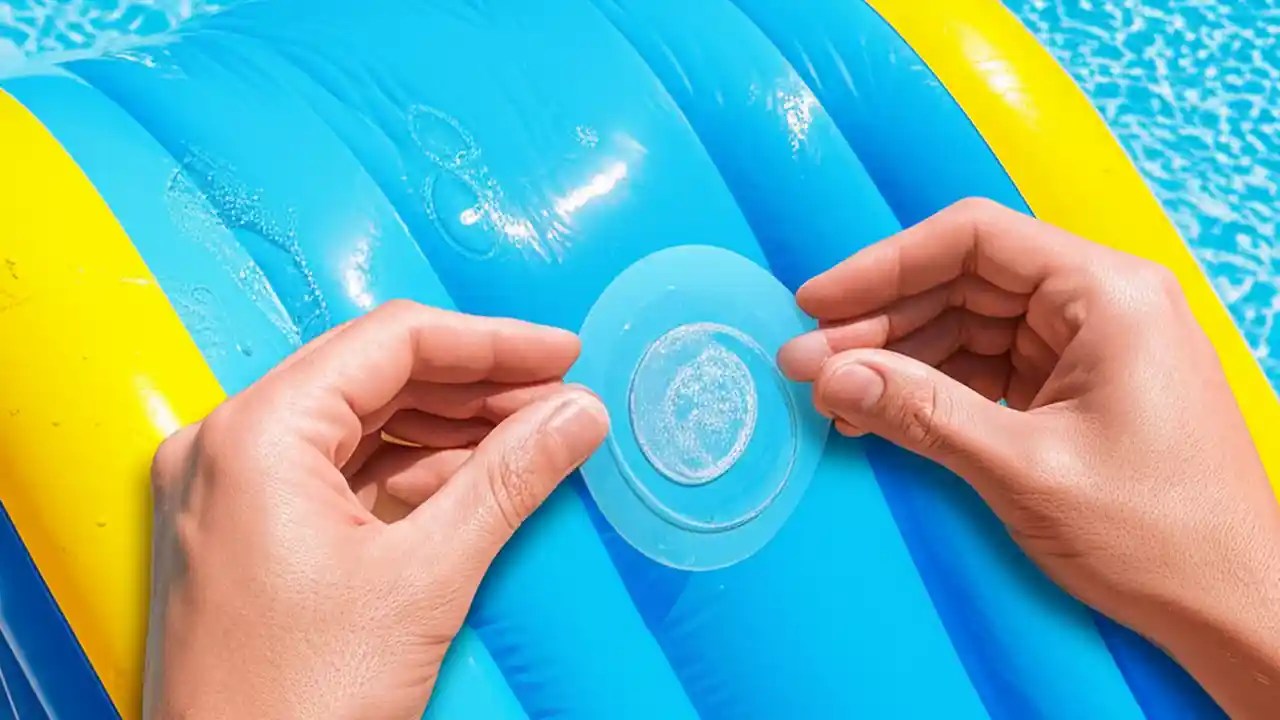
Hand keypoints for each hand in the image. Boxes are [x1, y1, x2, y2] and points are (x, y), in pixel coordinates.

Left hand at [144, 300, 607, 719]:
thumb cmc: (297, 705)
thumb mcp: (425, 579)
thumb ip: (509, 479)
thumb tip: (576, 415)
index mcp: (254, 435)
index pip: (389, 343)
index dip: (490, 342)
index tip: (561, 353)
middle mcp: (228, 448)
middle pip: (375, 379)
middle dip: (476, 387)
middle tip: (559, 399)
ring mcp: (232, 493)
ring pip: (361, 427)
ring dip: (450, 431)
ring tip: (534, 439)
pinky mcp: (248, 536)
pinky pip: (341, 477)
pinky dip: (412, 476)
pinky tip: (479, 481)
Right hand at [778, 199, 1279, 716]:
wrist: (1235, 607)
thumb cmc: (1158, 535)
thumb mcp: (1024, 469)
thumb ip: (922, 412)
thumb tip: (831, 375)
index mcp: (1107, 294)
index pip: (974, 240)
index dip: (884, 264)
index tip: (817, 301)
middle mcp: (1101, 304)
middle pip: (965, 282)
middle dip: (881, 321)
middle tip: (807, 361)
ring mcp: (1090, 347)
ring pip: (970, 325)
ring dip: (900, 357)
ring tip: (833, 394)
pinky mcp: (1079, 389)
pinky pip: (989, 368)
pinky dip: (934, 387)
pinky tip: (881, 410)